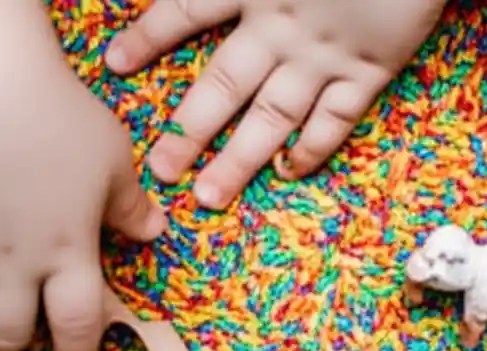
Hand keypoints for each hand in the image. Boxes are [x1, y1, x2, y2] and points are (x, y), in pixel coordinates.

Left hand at [106, 0, 446, 208]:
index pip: (185, 11)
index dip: (149, 38)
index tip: (113, 65)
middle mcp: (282, 23)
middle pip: (222, 85)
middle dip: (187, 130)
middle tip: (159, 170)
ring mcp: (326, 51)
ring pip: (272, 115)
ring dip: (239, 159)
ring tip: (208, 195)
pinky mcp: (373, 65)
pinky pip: (337, 118)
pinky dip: (314, 149)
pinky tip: (290, 172)